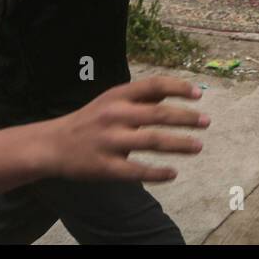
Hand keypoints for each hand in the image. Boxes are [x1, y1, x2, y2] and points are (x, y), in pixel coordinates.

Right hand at [46, 76, 208, 182]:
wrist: (52, 144)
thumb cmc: (91, 120)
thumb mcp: (113, 100)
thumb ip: (142, 97)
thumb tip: (176, 91)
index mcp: (117, 95)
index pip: (153, 85)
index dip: (178, 88)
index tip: (199, 95)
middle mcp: (114, 115)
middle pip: (158, 114)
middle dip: (186, 118)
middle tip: (206, 122)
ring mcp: (109, 141)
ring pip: (151, 141)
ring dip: (178, 144)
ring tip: (198, 146)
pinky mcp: (104, 166)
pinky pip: (135, 170)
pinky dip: (156, 172)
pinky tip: (172, 173)